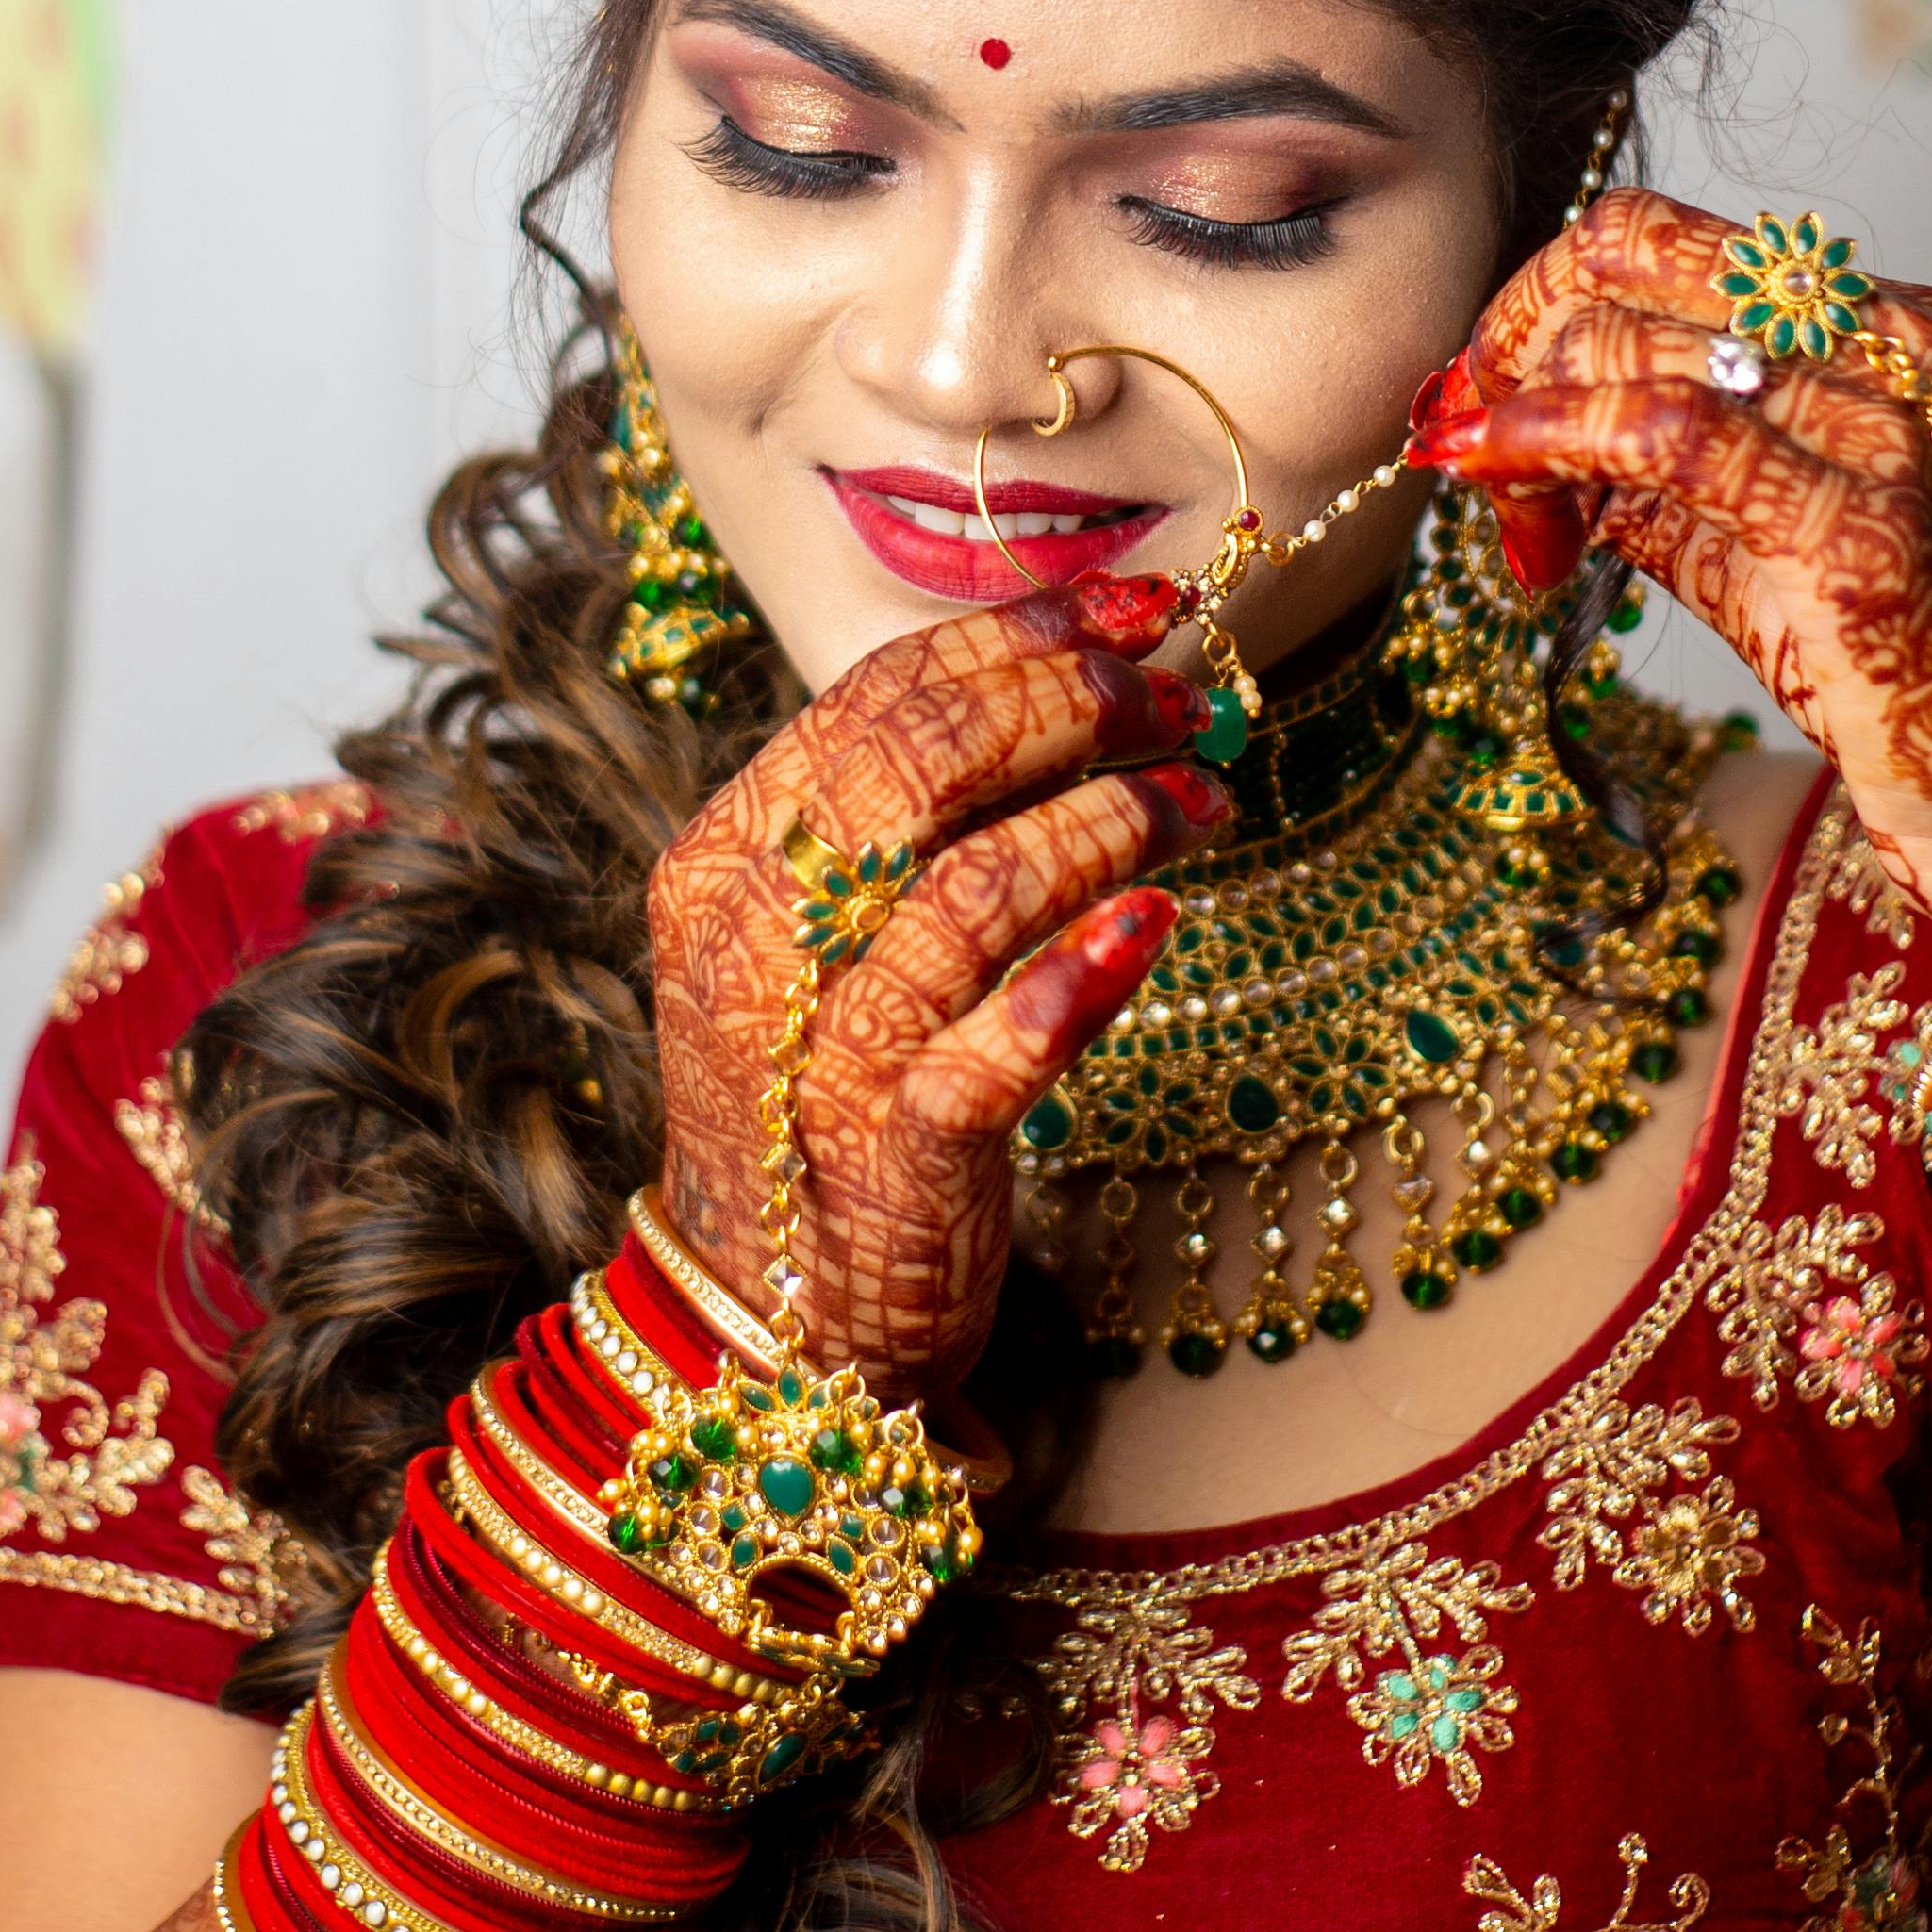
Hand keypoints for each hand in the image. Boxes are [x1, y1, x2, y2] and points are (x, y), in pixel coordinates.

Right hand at [647, 579, 1231, 1399]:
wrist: (773, 1321)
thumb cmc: (826, 1094)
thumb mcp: (822, 935)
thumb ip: (906, 818)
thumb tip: (1069, 673)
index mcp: (729, 858)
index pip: (877, 696)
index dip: (1019, 635)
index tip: (1138, 611)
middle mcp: (758, 941)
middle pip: (925, 765)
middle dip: (1075, 705)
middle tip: (1180, 702)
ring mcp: (821, 1051)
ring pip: (976, 888)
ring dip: (1111, 822)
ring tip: (1202, 800)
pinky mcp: (896, 1154)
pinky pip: (996, 1047)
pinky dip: (1084, 976)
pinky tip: (1157, 925)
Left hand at [1415, 189, 1931, 931]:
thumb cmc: (1909, 670)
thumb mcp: (1764, 539)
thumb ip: (1657, 474)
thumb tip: (1522, 436)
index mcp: (1884, 320)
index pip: (1664, 237)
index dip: (1543, 296)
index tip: (1487, 384)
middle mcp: (1891, 341)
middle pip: (1628, 261)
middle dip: (1512, 343)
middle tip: (1470, 444)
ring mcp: (1881, 422)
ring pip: (1626, 340)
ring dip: (1519, 421)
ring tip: (1516, 527)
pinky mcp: (1852, 519)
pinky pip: (1657, 431)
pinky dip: (1547, 443)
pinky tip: (1503, 489)